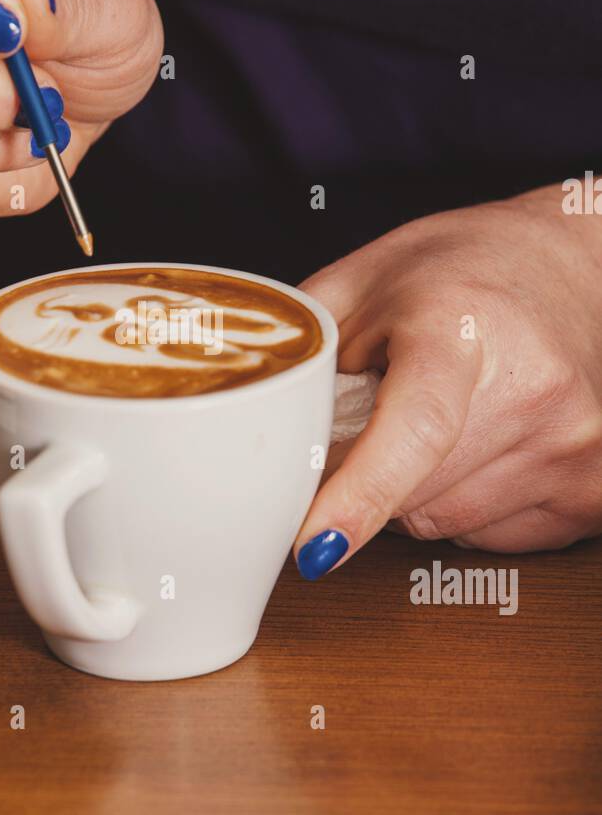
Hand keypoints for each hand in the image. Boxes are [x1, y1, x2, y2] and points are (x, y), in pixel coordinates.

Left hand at [294, 185, 601, 577]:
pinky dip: (468, 505)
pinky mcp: (596, 489)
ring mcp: (578, 445)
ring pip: (447, 526)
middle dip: (368, 480)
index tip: (313, 547)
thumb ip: (302, 350)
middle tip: (375, 417)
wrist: (576, 266)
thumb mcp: (361, 280)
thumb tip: (246, 430)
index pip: (414, 428)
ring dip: (419, 494)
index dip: (359, 495)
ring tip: (444, 419)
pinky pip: (494, 537)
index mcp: (464, 327)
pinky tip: (484, 445)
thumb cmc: (463, 269)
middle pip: (413, 498)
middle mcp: (535, 388)